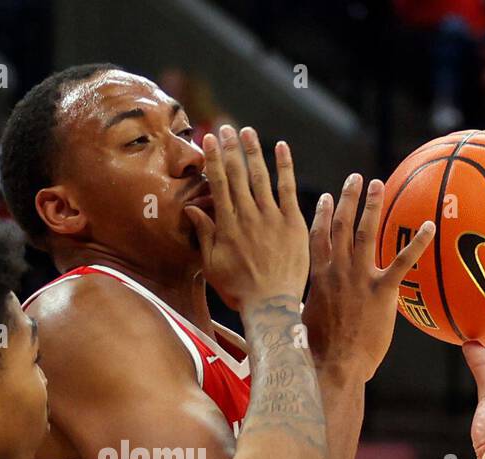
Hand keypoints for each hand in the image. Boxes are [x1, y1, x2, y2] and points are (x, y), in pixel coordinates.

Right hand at [184, 125, 308, 309]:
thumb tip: (191, 208)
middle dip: (230, 149)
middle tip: (225, 128)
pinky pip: (288, 188)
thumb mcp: (212, 265)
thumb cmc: (238, 290)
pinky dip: (285, 166)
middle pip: (237, 174)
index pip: (218, 183)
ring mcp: (272, 217)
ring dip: (253, 151)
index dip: (213, 159)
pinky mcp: (293, 222)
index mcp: (226, 225)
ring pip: (260, 176)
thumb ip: (204, 234)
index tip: (208, 139)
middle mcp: (247, 216)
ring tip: (247, 132)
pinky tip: (281, 147)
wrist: (271, 305)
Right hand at [303, 175, 434, 380]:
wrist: (334, 365)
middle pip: (339, 226)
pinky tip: (429, 226)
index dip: (321, 216)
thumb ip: (309, 309)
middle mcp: (336, 271)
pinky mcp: (381, 292)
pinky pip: (402, 262)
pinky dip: (416, 242)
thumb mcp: (306, 325)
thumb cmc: (318, 353)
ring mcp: (359, 279)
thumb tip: (302, 313)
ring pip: (364, 233)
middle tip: (355, 179)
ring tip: (377, 183)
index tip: (325, 198)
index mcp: (318, 278)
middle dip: (347, 199)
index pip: (317, 239)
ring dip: (371, 206)